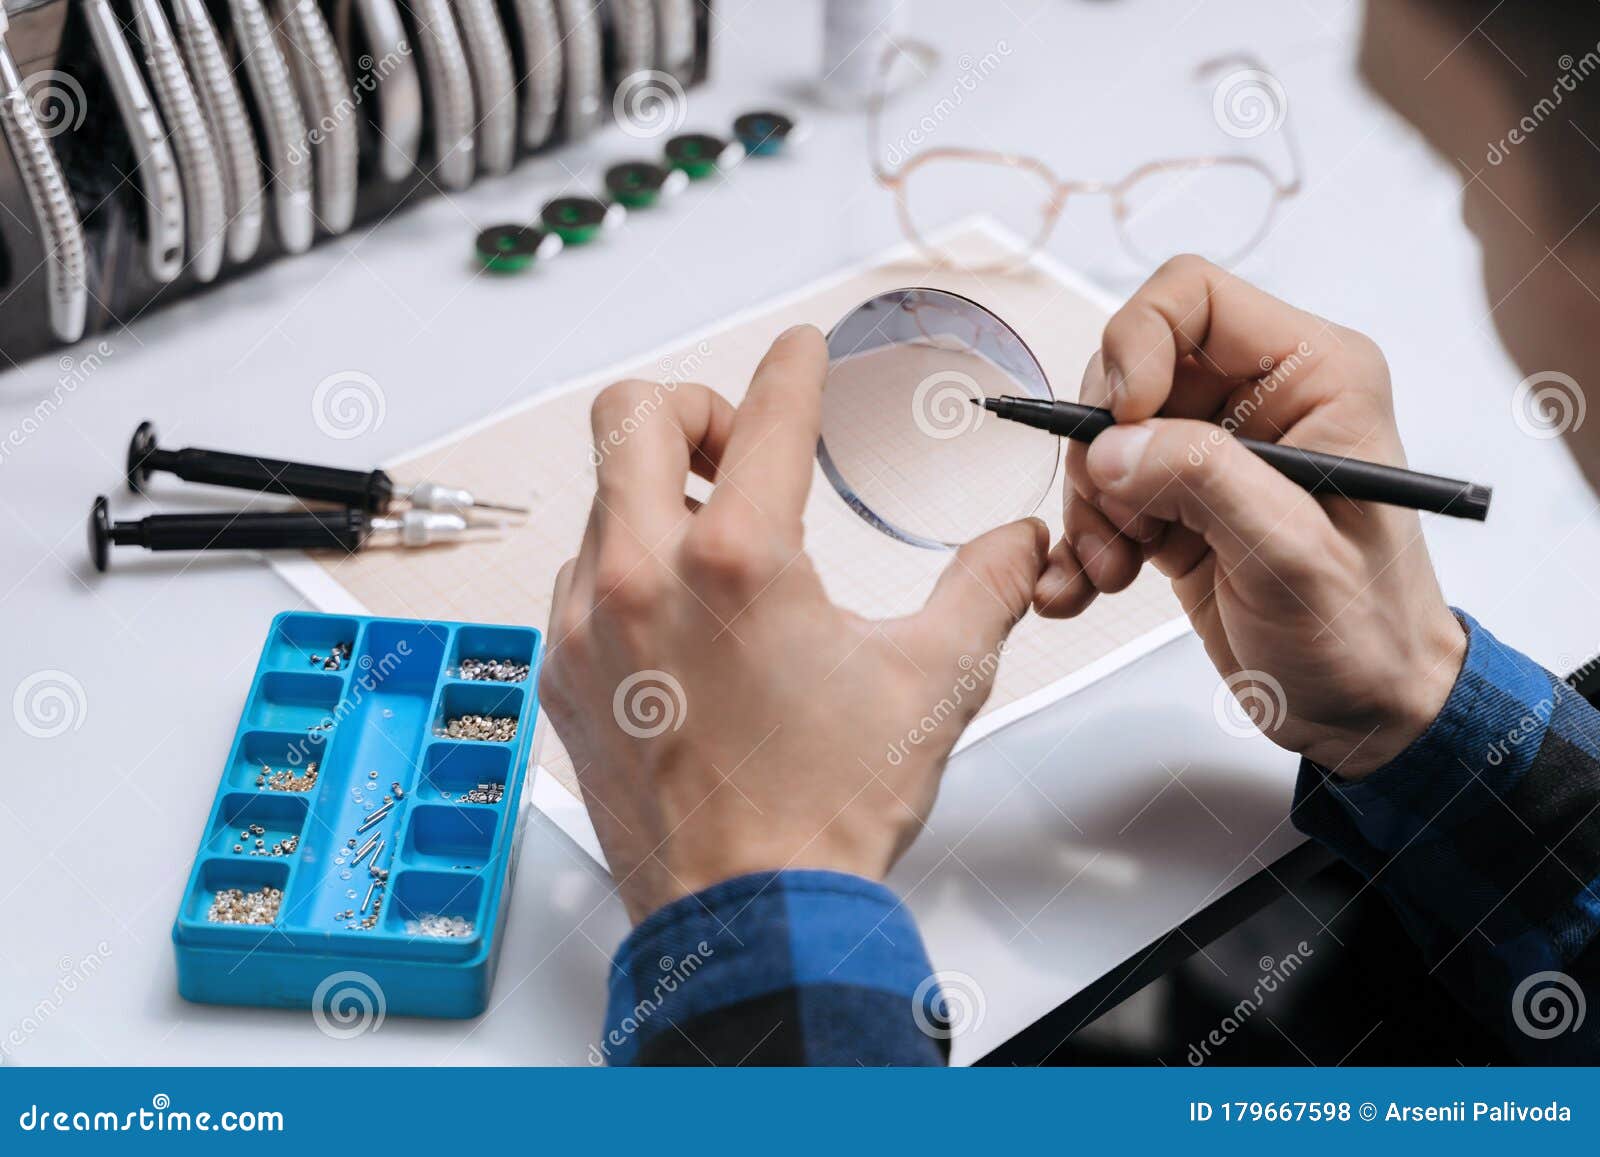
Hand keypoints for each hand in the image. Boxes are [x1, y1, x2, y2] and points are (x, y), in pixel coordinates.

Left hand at [541, 326, 1048, 921]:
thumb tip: (1015, 544)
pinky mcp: (563, 674)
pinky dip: (625, 568)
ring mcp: (585, 626)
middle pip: (633, 413)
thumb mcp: (933, 684)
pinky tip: (680, 618)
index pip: (767, 412)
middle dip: (697, 408)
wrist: (749, 919)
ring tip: (722, 551)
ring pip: (601, 498)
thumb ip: (983, 589)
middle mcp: (640, 577)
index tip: (803, 355)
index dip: (795, 365)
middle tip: (743, 450)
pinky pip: (578, 578)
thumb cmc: (825, 812)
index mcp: (738, 562)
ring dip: (659, 497)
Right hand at [1034, 256, 1465, 778]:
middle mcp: (1259, 399)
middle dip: (1103, 448)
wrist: (1364, 711)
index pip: (1191, 297)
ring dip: (1090, 506)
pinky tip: (1083, 586)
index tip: (1122, 423)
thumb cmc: (1365, 634)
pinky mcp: (1178, 503)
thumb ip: (1205, 481)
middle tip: (1116, 521)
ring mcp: (1214, 453)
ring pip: (1105, 438)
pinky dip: (1081, 540)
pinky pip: (1102, 495)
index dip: (1135, 344)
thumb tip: (1112, 444)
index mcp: (1313, 375)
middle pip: (1129, 369)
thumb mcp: (1293, 554)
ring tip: (1112, 570)